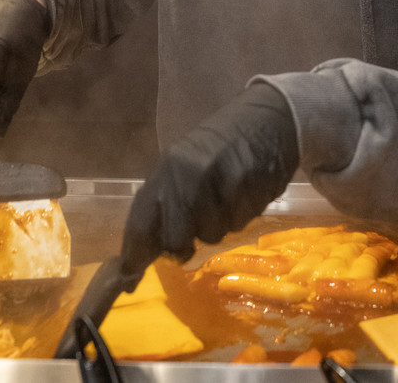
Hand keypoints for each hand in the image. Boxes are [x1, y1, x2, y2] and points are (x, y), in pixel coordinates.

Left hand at [119, 84, 298, 274]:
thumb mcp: (183, 165)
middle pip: (175, 238)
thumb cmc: (220, 146)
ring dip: (218, 226)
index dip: (133, 254)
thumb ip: (165, 203)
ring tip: (227, 199)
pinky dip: (243, 215)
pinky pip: (240, 222)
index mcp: (165, 168)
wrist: (268, 117)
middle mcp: (188, 174)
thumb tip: (141, 255)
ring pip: (212, 235)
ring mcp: (220, 180)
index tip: (128, 280)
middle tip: (193, 235)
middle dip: (183, 245)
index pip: (141, 222)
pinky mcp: (251, 185)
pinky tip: (246, 191)